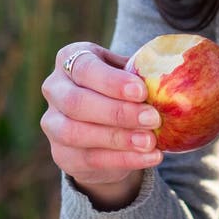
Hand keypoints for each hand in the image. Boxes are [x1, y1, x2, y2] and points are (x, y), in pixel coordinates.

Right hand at [41, 43, 163, 207]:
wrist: (103, 124)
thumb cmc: (119, 87)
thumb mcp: (127, 73)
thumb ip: (139, 72)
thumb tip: (166, 76)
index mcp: (70, 59)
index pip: (86, 69)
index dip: (112, 82)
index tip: (142, 91)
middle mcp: (54, 89)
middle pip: (77, 102)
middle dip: (118, 112)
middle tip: (153, 118)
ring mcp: (52, 124)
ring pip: (77, 133)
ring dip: (119, 139)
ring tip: (151, 141)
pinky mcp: (61, 154)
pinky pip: (89, 159)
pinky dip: (123, 159)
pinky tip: (149, 157)